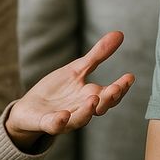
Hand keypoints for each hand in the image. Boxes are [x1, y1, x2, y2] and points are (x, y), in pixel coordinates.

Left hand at [5, 31, 134, 150]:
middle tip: (116, 88)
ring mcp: (65, 118)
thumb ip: (98, 55)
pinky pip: (54, 125)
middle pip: (99, 107)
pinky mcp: (46, 123)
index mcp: (90, 96)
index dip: (121, 87)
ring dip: (87, 111)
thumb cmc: (58, 90)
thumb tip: (120, 34)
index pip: (110, 94)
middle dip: (109, 99)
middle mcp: (81, 109)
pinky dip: (60, 121)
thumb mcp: (77, 69)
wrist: (29, 109)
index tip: (130, 76)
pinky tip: (63, 115)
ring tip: (93, 98)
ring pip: (79, 119)